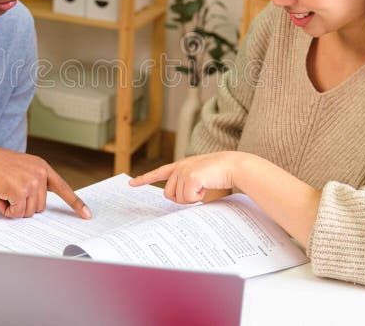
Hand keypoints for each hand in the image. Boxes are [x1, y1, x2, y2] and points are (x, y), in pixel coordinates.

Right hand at [0, 147, 90, 218]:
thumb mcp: (23, 168)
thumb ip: (35, 182)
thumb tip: (36, 207)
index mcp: (43, 167)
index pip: (63, 187)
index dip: (76, 203)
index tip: (87, 214)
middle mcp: (40, 174)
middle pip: (40, 207)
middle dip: (24, 205)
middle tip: (10, 192)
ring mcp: (32, 183)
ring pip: (29, 212)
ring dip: (14, 208)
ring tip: (4, 192)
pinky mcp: (21, 191)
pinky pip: (17, 214)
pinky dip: (7, 211)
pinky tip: (0, 197)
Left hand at [129, 151, 247, 203]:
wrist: (233, 165)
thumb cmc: (219, 174)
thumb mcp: (199, 178)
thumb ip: (186, 185)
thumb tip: (180, 199)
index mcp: (180, 165)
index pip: (159, 173)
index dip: (144, 179)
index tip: (131, 184)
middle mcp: (179, 167)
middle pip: (169, 194)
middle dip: (182, 198)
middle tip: (197, 192)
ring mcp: (183, 171)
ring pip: (178, 198)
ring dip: (191, 198)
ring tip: (204, 187)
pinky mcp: (190, 177)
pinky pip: (188, 199)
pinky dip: (198, 198)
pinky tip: (206, 187)